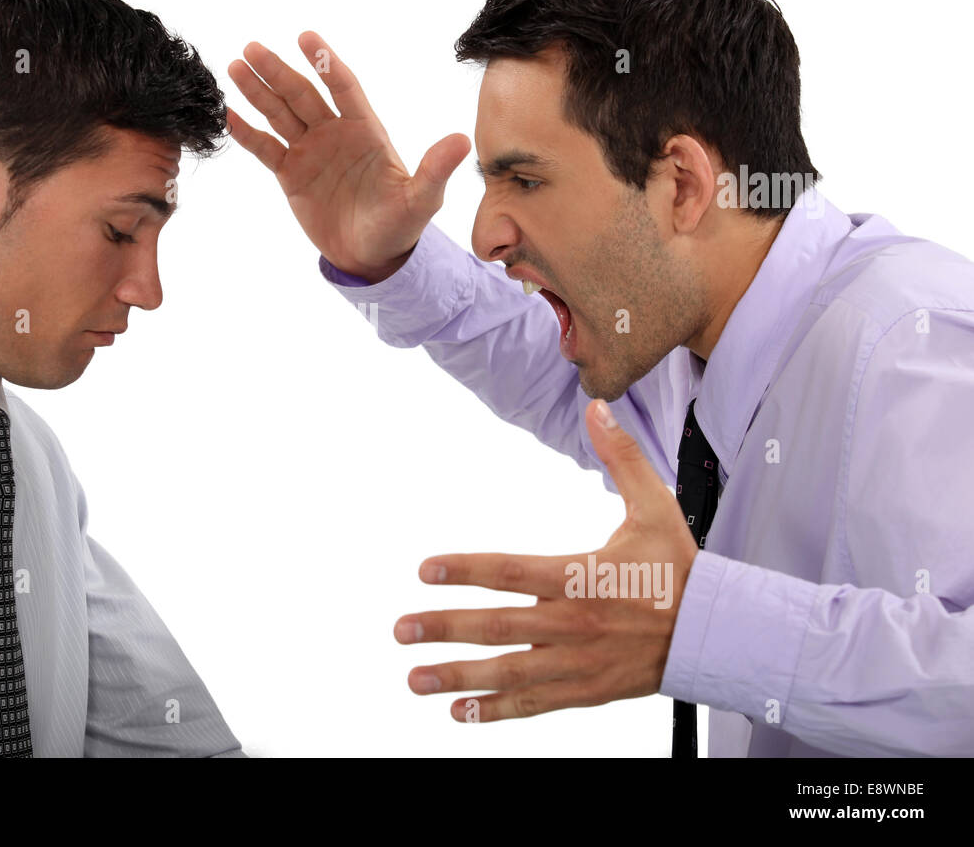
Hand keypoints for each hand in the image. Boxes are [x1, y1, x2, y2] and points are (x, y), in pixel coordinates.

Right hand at [226, 31, 469, 282]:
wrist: (373, 257)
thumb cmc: (401, 226)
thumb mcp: (422, 200)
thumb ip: (435, 169)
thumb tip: (462, 140)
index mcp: (366, 130)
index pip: (343, 87)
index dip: (325, 63)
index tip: (306, 38)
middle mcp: (336, 133)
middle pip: (303, 95)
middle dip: (278, 72)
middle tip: (251, 48)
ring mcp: (311, 152)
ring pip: (280, 115)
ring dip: (258, 92)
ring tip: (234, 67)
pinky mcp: (292, 175)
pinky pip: (266, 149)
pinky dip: (248, 132)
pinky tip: (228, 113)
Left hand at [394, 399, 699, 721]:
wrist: (718, 634)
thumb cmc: (681, 570)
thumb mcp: (656, 506)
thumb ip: (622, 457)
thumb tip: (597, 407)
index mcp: (584, 577)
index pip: (512, 571)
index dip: (466, 569)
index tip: (427, 570)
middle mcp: (575, 623)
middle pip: (499, 627)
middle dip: (445, 628)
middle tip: (401, 629)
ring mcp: (578, 663)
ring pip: (509, 673)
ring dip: (457, 676)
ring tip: (413, 678)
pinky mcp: (585, 691)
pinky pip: (533, 704)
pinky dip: (496, 711)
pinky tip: (459, 712)